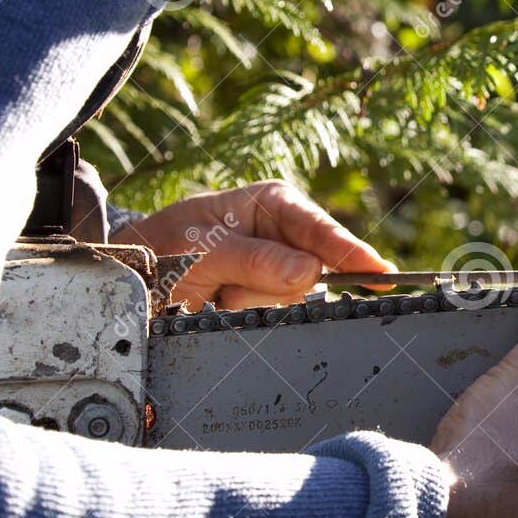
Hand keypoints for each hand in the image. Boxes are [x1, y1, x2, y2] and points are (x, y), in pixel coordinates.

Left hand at [112, 181, 393, 309]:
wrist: (134, 272)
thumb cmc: (166, 245)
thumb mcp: (202, 249)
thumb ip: (255, 259)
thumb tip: (311, 272)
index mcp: (275, 203)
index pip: (322, 231)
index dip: (353, 253)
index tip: (382, 273)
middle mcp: (286, 232)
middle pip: (311, 271)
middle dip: (269, 285)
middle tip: (225, 285)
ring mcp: (280, 266)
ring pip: (293, 297)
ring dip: (251, 301)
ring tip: (216, 289)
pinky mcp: (270, 295)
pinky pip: (276, 313)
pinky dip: (246, 313)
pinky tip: (222, 301)